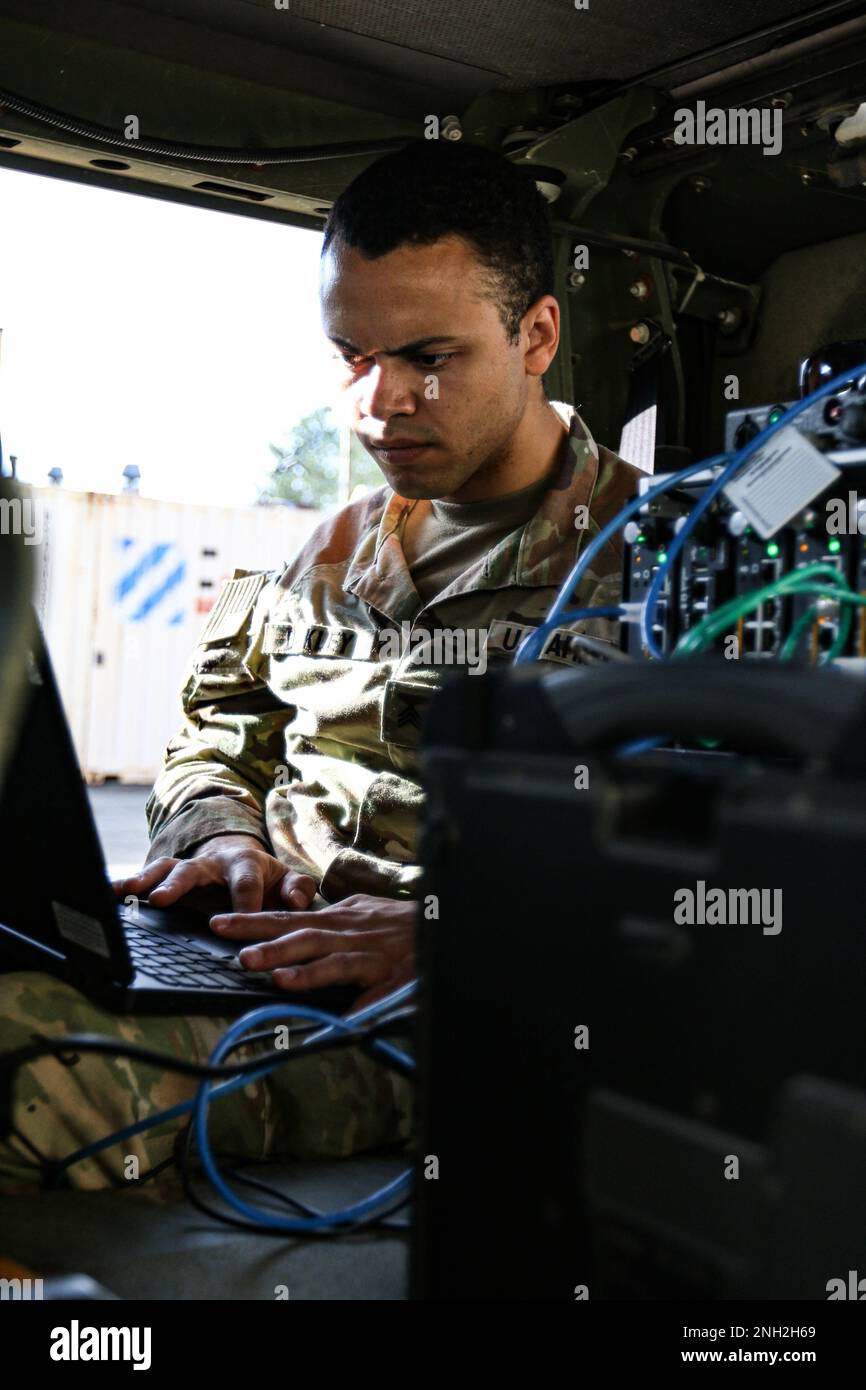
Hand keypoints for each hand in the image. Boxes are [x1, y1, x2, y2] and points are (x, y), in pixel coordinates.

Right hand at [112, 834, 316, 914]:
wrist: (236, 854)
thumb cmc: (263, 877)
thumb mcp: (286, 880)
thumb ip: (297, 890)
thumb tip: (299, 901)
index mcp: (245, 865)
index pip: (245, 883)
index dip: (243, 902)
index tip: (238, 924)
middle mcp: (211, 862)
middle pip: (194, 871)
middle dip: (178, 885)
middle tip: (162, 900)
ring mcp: (187, 866)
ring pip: (165, 869)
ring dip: (146, 881)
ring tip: (127, 893)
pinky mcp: (167, 872)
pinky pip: (145, 874)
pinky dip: (127, 883)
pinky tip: (109, 892)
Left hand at [209, 893, 416, 1010]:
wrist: (444, 923)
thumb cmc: (398, 924)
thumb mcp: (360, 913)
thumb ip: (328, 922)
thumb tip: (294, 928)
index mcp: (337, 919)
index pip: (287, 917)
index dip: (252, 921)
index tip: (218, 924)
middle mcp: (349, 932)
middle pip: (302, 935)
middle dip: (267, 944)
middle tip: (237, 955)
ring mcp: (371, 954)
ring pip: (333, 959)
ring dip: (304, 970)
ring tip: (274, 978)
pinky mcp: (394, 976)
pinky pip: (374, 992)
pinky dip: (359, 1004)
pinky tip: (343, 1018)